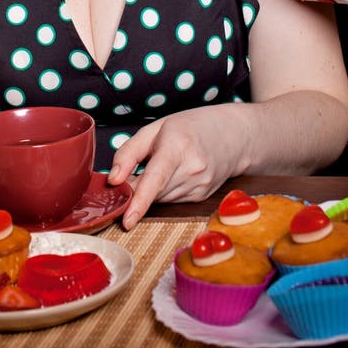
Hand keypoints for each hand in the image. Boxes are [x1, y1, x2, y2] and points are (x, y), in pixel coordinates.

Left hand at [107, 106, 246, 229]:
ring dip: (152, 189)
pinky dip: (164, 192)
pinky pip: (171, 201)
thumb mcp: (155, 128)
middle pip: (153, 191)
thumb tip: (113, 180)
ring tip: (161, 165)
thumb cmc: (190, 127)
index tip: (126, 220)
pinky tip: (174, 174)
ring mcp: (200, 186)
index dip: (140, 200)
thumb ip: (129, 152)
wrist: (234, 135)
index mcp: (178, 146)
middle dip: (136, 187)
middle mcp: (192, 169)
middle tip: (133, 170)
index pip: (155, 178)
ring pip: (161, 199)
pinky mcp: (202, 198)